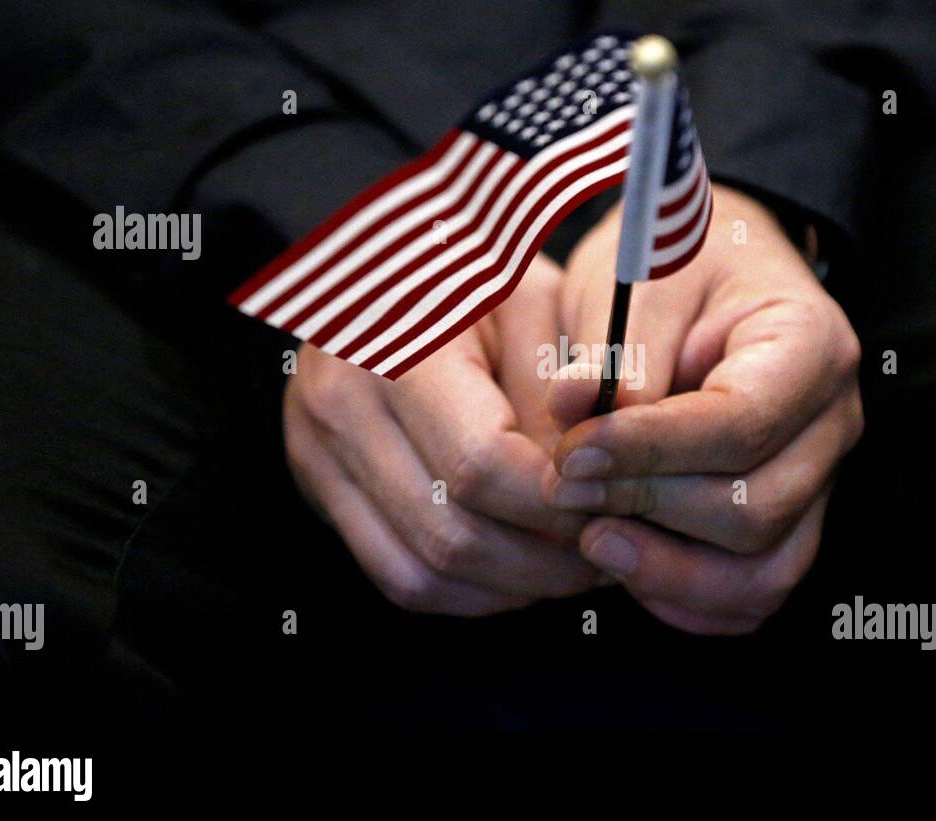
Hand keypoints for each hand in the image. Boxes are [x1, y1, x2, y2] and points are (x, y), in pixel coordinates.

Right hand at [284, 253, 599, 614]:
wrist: (379, 259)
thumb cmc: (471, 267)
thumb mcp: (532, 298)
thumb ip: (565, 388)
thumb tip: (598, 480)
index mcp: (396, 346)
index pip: (481, 467)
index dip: (560, 503)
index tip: (618, 504)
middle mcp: (341, 406)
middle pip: (454, 534)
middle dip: (547, 560)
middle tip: (611, 544)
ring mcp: (316, 452)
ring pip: (424, 572)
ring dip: (512, 587)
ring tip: (576, 562)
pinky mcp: (319, 484)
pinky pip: (396, 575)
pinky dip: (469, 592)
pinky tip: (521, 568)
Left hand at [545, 185, 862, 633]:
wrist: (718, 267)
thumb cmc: (682, 263)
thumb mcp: (644, 276)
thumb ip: (616, 351)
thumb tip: (573, 415)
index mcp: (809, 345)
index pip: (740, 424)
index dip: (649, 450)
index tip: (574, 450)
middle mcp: (831, 421)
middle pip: (754, 509)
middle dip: (649, 507)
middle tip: (567, 486)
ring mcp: (819, 478)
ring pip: (764, 570)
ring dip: (667, 570)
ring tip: (592, 538)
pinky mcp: (791, 519)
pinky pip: (756, 593)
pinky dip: (692, 600)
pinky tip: (628, 570)